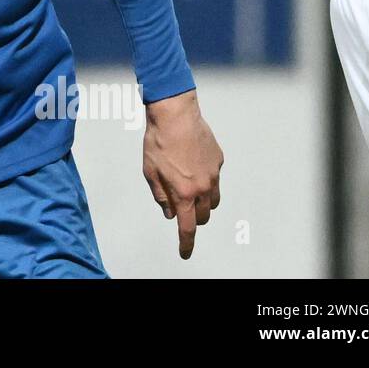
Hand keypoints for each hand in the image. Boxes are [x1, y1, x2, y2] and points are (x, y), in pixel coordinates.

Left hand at [142, 89, 222, 258]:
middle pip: (204, 216)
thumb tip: (169, 212)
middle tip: (181, 207)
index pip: (188, 227)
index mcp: (184, 192)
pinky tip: (192, 165)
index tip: (185, 252)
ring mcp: (213, 174)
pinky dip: (206, 179)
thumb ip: (160, 196)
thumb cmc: (159, 142)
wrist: (175, 115)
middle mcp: (203, 187)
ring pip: (213, 200)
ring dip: (203, 202)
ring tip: (188, 188)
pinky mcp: (218, 161)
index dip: (186, 243)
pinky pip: (214, 178)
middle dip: (194, 217)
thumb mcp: (150, 172)